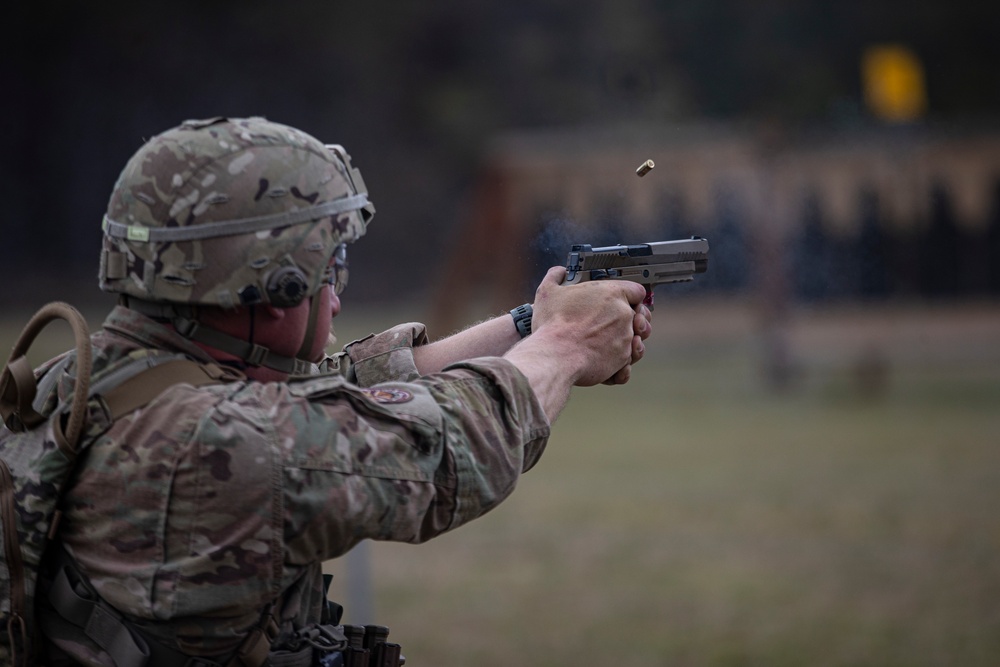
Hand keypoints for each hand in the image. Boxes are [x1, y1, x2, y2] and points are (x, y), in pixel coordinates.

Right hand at [530, 267, 647, 386]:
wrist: (555, 355)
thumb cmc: (553, 325)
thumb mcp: (548, 292)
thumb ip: (555, 277)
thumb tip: (558, 273)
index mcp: (612, 294)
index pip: (637, 290)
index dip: (631, 295)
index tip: (623, 300)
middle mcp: (624, 315)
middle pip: (641, 316)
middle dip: (635, 320)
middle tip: (618, 323)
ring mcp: (625, 338)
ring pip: (637, 341)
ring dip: (629, 342)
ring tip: (613, 343)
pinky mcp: (621, 359)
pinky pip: (628, 362)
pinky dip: (621, 364)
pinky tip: (611, 362)